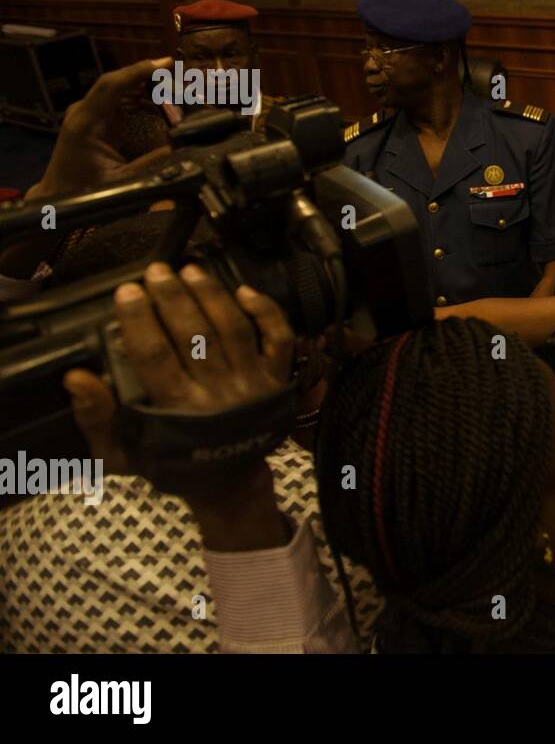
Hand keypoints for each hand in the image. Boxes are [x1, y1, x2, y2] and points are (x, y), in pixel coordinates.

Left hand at [28, 57, 174, 200]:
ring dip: (150, 89)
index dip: (139, 71)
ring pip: (123, 90)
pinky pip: (122, 101)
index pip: (111, 85)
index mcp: (85, 123)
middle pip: (119, 83)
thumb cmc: (83, 191)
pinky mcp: (97, 119)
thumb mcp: (121, 182)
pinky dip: (144, 100)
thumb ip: (152, 164)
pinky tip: (163, 105)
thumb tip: (184, 147)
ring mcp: (89, 113)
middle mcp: (84, 112)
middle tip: (184, 81)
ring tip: (179, 93)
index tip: (167, 63)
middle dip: (151, 78)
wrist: (58, 195)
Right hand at [63, 262, 293, 477]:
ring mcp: (253, 385)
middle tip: (157, 270)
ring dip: (211, 295)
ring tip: (190, 269)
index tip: (126, 291)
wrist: (228, 484)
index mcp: (178, 411)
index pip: (154, 355)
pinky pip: (279, 339)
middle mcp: (219, 395)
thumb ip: (96, 416)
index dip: (139, 320)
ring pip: (233, 330)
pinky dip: (266, 312)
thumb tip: (76, 378)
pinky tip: (244, 290)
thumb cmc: (170, 463)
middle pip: (195, 335)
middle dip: (174, 298)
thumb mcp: (120, 452)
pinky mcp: (279, 381)